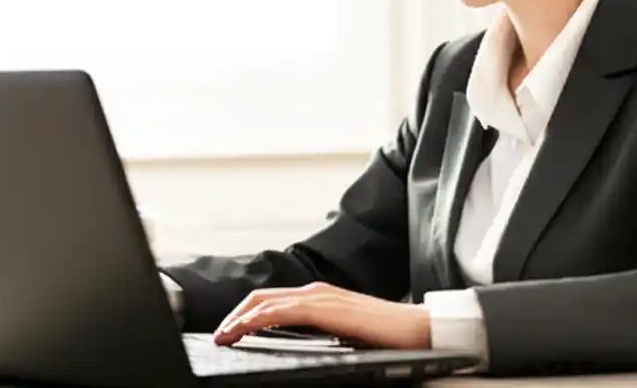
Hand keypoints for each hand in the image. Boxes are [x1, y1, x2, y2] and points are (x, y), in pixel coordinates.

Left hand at [212, 282, 430, 349]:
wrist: (417, 329)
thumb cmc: (387, 335)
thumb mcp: (343, 334)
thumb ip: (321, 332)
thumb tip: (298, 345)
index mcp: (320, 296)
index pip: (272, 299)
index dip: (246, 313)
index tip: (230, 332)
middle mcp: (316, 291)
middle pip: (261, 296)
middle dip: (235, 314)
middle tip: (219, 335)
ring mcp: (320, 296)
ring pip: (266, 301)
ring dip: (239, 318)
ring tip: (223, 336)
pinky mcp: (326, 308)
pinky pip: (282, 311)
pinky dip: (257, 319)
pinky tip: (245, 331)